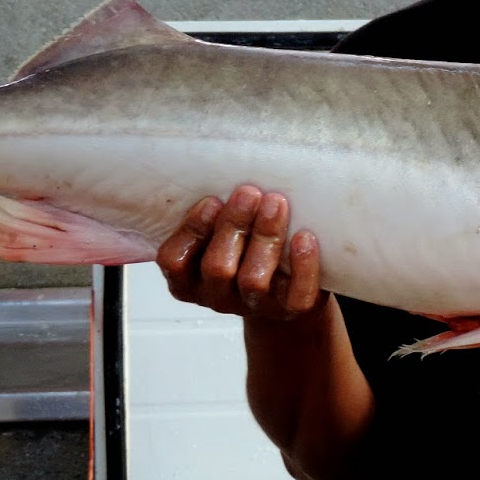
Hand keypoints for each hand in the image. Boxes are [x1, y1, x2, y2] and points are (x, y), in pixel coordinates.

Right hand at [156, 185, 325, 321]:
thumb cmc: (247, 250)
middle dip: (233, 226)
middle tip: (249, 193)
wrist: (286, 291)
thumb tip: (226, 168)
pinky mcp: (290, 311)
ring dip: (265, 237)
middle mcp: (218, 296)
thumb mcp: (222, 233)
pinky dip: (302, 265)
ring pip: (253, 280)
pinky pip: (296, 295)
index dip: (191, 231)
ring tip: (276, 203)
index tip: (212, 200)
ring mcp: (254, 307)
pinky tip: (305, 237)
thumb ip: (216, 214)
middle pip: (217, 268)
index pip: (174, 261)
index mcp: (190, 278)